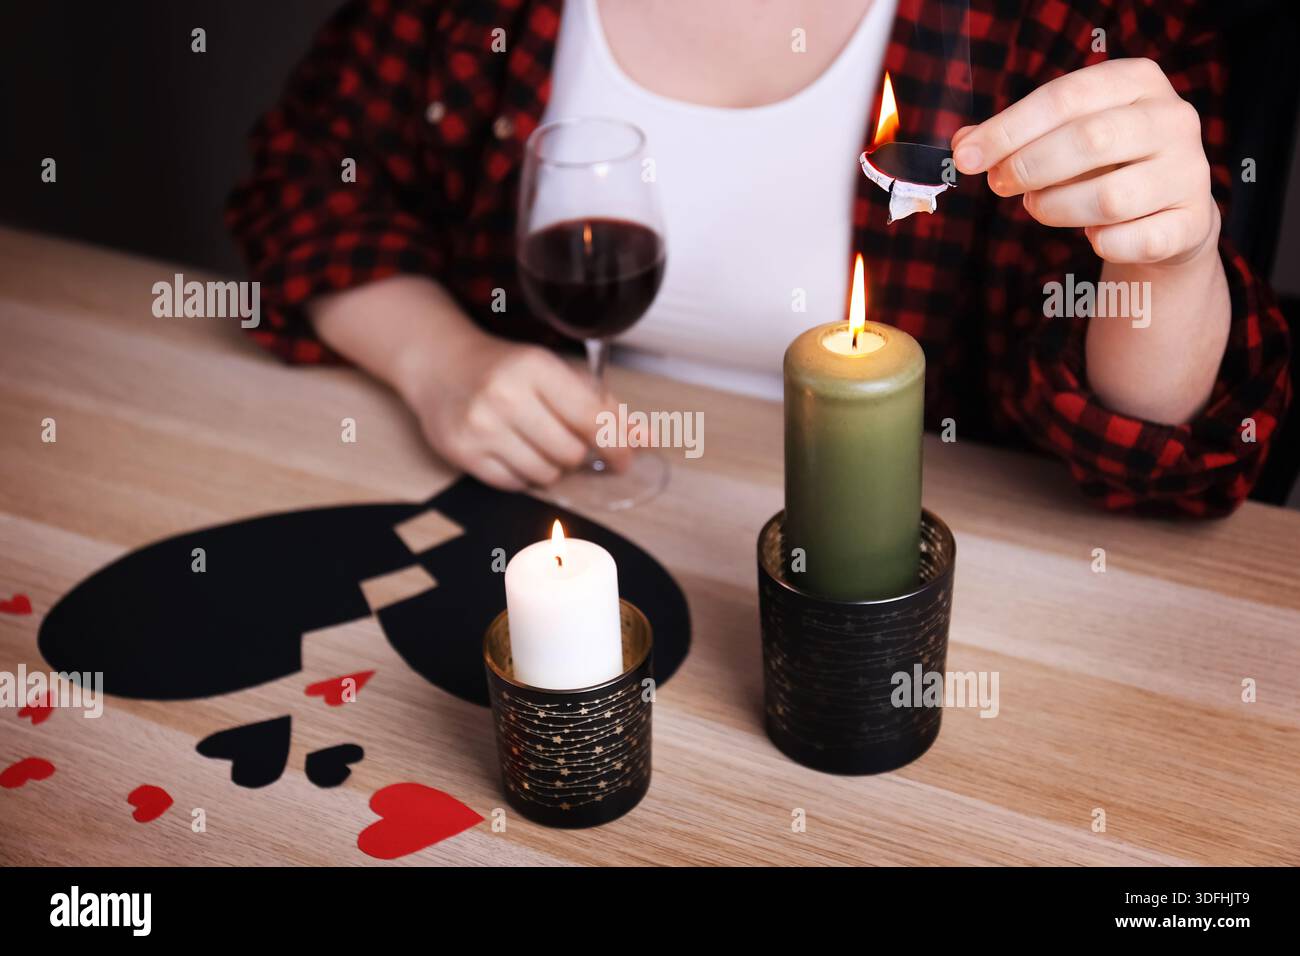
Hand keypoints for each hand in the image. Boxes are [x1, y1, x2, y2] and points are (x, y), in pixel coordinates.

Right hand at [398, 335, 628, 491]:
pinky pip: (515, 485)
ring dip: (552, 467)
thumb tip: (648, 438)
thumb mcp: (556, 373)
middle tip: (570, 442)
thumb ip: (604, 406)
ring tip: (539, 444)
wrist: (440, 366)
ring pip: (545, 474)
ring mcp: (480, 427)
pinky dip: (525, 476)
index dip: (617, 445)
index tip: (625, 457)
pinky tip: (516, 452)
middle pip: (570, 453)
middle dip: (579, 455)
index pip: (591, 419)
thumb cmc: (508, 370)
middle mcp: (505, 395)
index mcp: (535, 367)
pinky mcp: (462, 453)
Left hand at [952, 58, 1216, 265]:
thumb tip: (963, 145)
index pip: (1065, 97)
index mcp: (1137, 82)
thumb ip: (1014, 137)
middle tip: (1000, 185)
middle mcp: (1172, 120)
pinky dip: (1102, 243)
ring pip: (1110, 198)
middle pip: (1090, 140)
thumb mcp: (1064, 135)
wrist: (1169, 213)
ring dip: (1058, 208)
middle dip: (1030, 166)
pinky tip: (1091, 236)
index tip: (967, 157)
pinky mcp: (1191, 223)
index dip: (1009, 129)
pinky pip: (1134, 241)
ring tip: (1039, 206)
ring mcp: (1189, 172)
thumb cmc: (1106, 165)